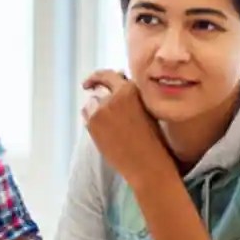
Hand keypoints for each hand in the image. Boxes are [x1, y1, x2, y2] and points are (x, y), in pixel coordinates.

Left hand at [82, 70, 175, 184]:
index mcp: (131, 89)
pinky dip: (92, 122)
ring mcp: (101, 109)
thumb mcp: (147, 109)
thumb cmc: (152, 139)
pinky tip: (106, 133)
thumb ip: (131, 94)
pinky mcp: (93, 124)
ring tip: (111, 127)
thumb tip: (119, 82)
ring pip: (91, 104)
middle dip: (99, 97)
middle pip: (99, 91)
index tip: (90, 82)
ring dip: (96, 110)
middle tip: (105, 111)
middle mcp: (114, 96)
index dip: (98, 77)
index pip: (109, 75)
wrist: (147, 163)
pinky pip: (87, 117)